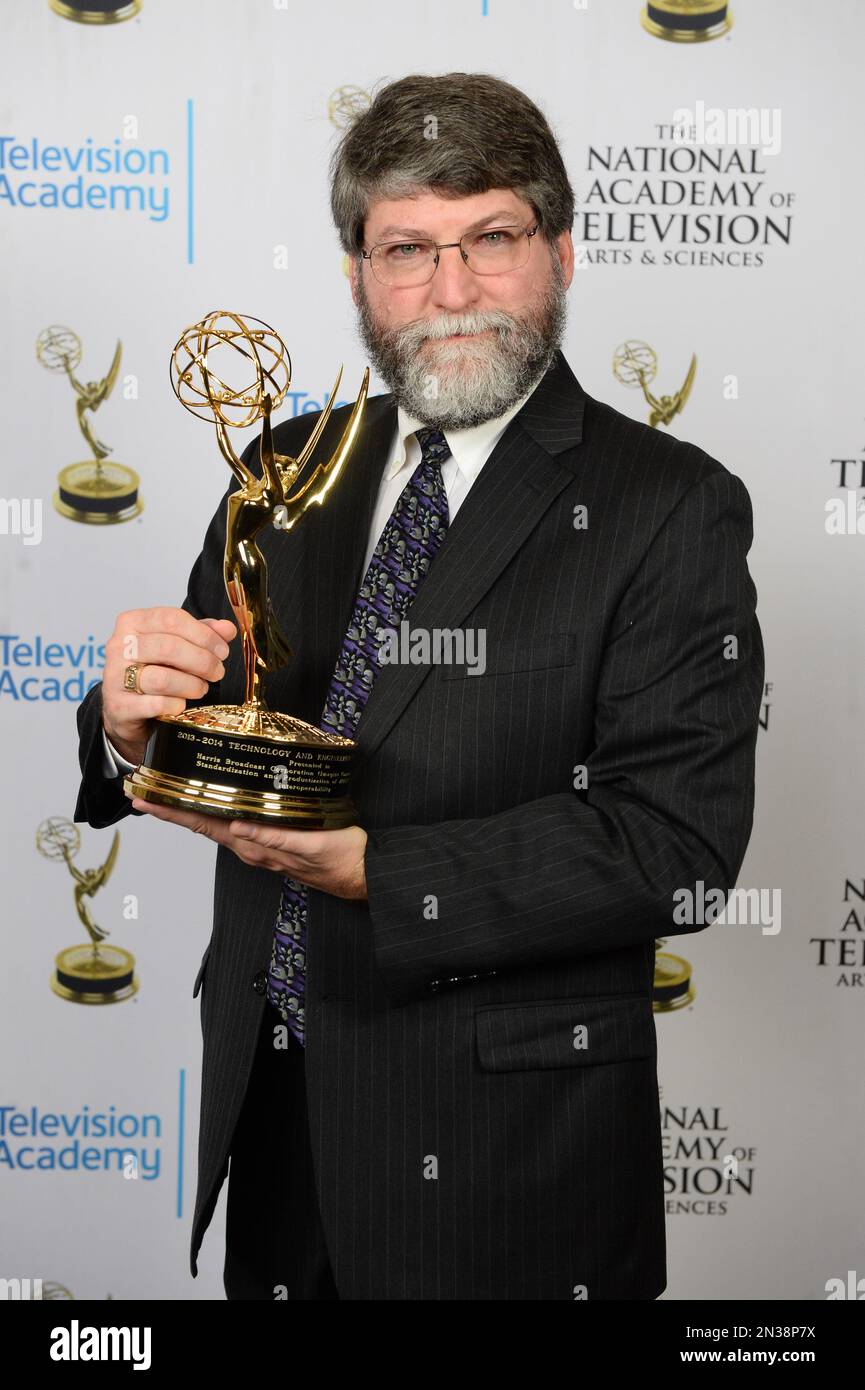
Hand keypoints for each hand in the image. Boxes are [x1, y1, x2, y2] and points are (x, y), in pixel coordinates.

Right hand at [102, 608, 236, 764]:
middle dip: (202, 661)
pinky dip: (175, 705)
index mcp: (133, 622)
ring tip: (201, 688)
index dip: (204, 634)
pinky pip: (155, 704)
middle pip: (169, 647)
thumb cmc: (152, 669)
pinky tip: (181, 704)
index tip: (222, 650)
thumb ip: (202, 633)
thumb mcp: (177, 644)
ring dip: (191, 685)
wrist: (125, 709)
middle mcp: (119, 646)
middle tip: (217, 672)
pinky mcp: (118, 705)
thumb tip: (227, 629)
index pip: (172, 618)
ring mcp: (114, 676)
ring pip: (162, 678)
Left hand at [129, 798, 367, 900]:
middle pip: (199, 823)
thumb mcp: (311, 846)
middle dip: (168, 809)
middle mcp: (250, 846)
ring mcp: (258, 845)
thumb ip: (275, 839)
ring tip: (165, 793)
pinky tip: (210, 803)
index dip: (171, 812)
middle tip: (139, 791)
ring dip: (186, 810)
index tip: (144, 800)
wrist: (362, 874)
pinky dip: (213, 813)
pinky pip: (233, 825)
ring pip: (213, 824)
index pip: (203, 824)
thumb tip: (239, 828)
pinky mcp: (270, 841)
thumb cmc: (340, 859)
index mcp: (253, 846)